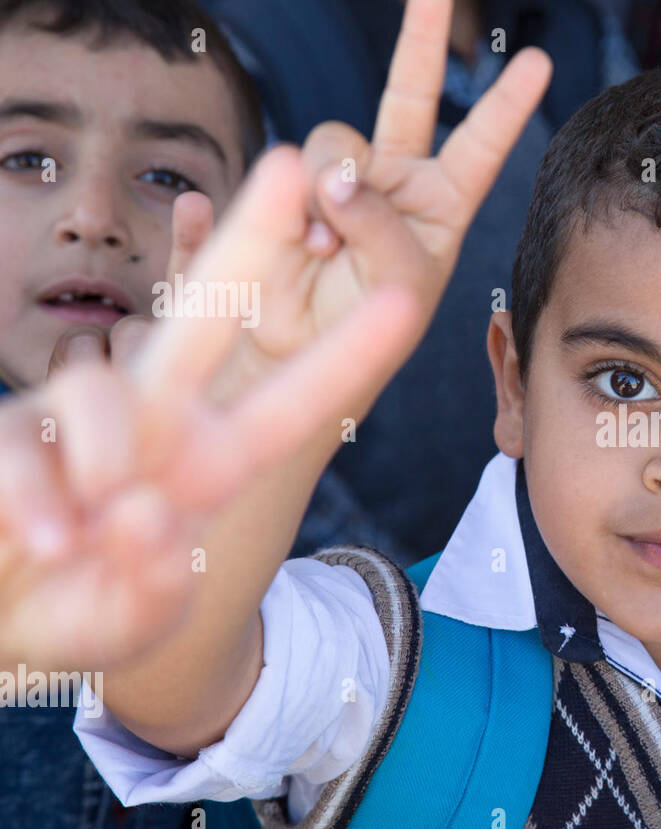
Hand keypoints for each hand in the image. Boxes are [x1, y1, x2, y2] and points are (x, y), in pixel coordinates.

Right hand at [0, 147, 422, 674]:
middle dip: (250, 238)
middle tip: (293, 160)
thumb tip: (144, 513)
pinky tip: (38, 542)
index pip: (292, 400)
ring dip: (97, 469)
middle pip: (207, 311)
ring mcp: (81, 419)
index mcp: (212, 460)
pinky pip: (22, 451)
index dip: (347, 353)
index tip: (406, 299)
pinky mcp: (10, 433)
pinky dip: (29, 508)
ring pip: (99, 393)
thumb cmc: (75, 610)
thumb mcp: (132, 620)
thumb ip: (152, 585)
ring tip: (73, 543)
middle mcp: (157, 421)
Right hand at [218, 0, 550, 392]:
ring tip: (328, 248)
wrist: (302, 352)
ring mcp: (342, 174)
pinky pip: (286, 169)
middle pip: (410, 94)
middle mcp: (396, 176)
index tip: (539, 61)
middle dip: (421, 39)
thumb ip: (379, 227)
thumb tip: (336, 174)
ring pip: (336, 140)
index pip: (481, 145)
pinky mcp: (290, 183)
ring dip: (331, 190)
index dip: (506, 104)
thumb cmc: (371, 324)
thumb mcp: (400, 285)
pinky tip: (301, 244)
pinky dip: (291, 206)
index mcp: (442, 201)